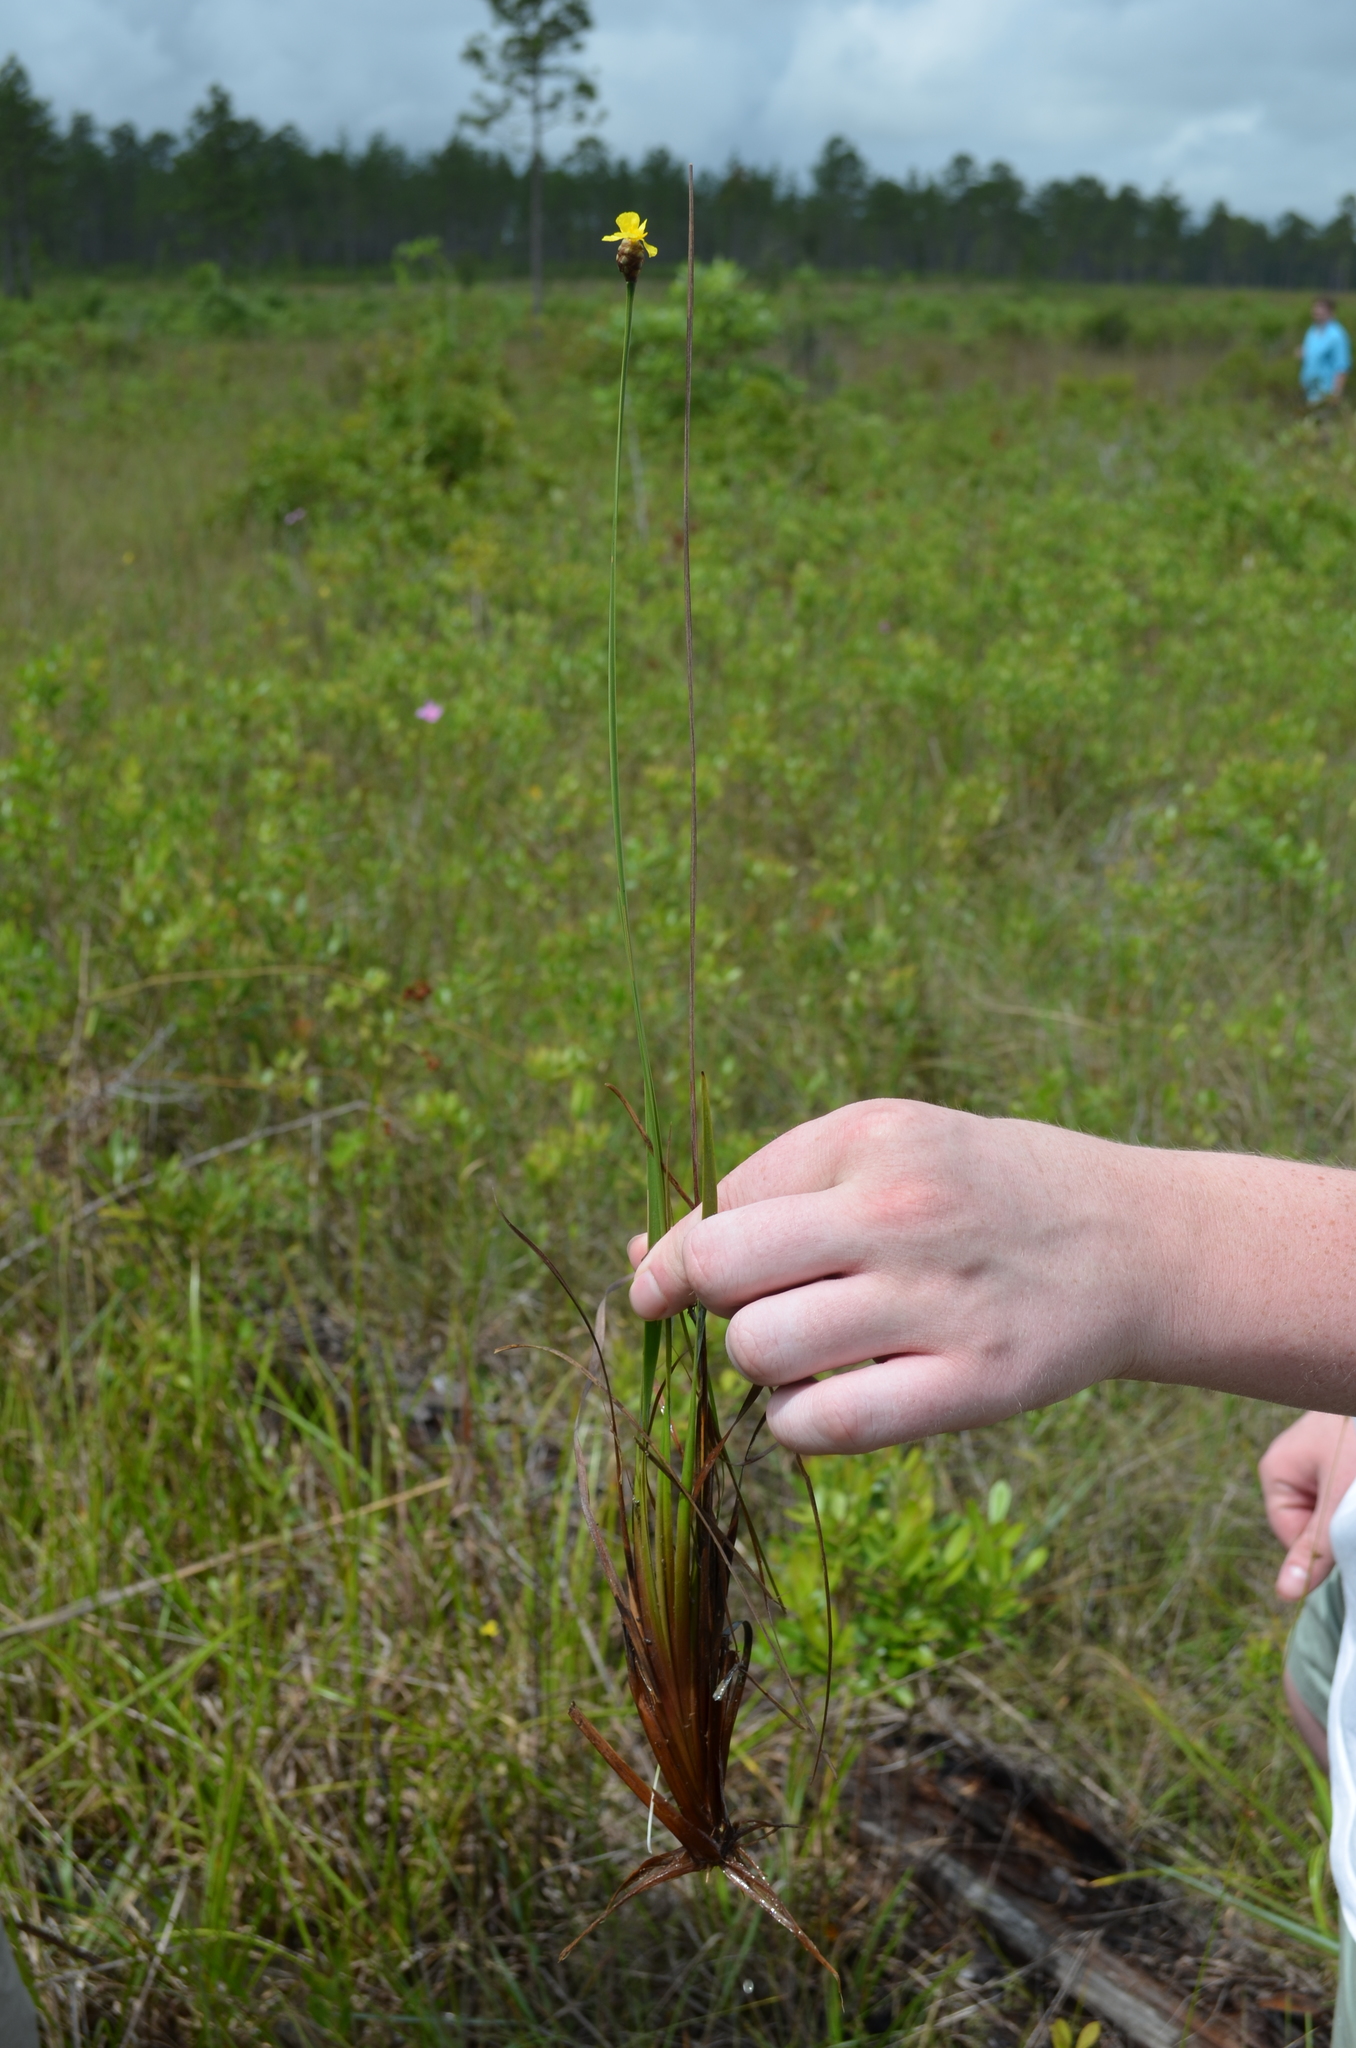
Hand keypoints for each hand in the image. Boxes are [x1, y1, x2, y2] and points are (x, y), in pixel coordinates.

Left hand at [627, 1100, 1180, 1454]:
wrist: (1129, 1242)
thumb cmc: (976, 1192)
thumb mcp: (887, 1144)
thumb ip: (769, 1187)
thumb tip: (647, 1259)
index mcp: (873, 1141)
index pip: (720, 1209)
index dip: (674, 1261)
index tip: (662, 1289)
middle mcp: (903, 1212)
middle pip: (724, 1274)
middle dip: (713, 1305)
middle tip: (756, 1312)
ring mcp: (940, 1302)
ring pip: (761, 1352)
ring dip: (758, 1365)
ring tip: (804, 1354)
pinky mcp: (974, 1385)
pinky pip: (827, 1427)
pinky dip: (797, 1427)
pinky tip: (825, 1402)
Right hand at [1259, 1410, 1355, 1598]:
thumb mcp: (1338, 1500)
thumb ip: (1315, 1545)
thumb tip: (1284, 1595)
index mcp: (1276, 1469)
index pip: (1292, 1533)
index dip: (1324, 1543)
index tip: (1349, 1527)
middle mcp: (1289, 1461)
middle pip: (1312, 1519)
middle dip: (1340, 1521)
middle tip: (1355, 1499)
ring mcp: (1314, 1454)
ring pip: (1331, 1506)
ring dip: (1350, 1508)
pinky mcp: (1337, 1451)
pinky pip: (1341, 1490)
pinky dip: (1353, 1495)